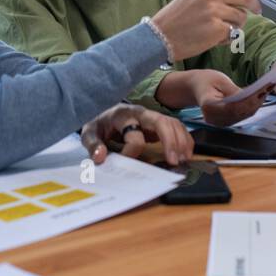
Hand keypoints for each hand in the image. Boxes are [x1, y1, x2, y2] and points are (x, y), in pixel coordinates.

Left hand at [80, 103, 194, 166]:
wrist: (104, 113)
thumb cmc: (99, 124)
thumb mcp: (89, 132)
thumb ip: (92, 145)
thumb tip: (100, 157)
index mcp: (122, 115)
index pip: (133, 134)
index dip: (131, 151)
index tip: (126, 162)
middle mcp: (140, 113)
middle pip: (160, 122)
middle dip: (169, 141)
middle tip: (173, 161)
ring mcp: (151, 116)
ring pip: (172, 123)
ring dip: (180, 141)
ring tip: (182, 160)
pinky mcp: (158, 122)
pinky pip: (176, 127)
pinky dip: (184, 139)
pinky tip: (186, 154)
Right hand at [150, 0, 265, 60]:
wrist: (160, 36)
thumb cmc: (176, 17)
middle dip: (256, 5)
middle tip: (257, 11)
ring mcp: (214, 11)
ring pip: (241, 16)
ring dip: (237, 23)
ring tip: (222, 28)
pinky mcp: (216, 29)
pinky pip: (233, 32)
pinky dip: (228, 37)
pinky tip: (215, 38)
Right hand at [154, 69, 267, 125]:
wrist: (196, 88)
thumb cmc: (206, 81)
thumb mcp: (219, 80)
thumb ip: (234, 90)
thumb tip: (251, 96)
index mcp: (209, 107)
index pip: (233, 107)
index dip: (249, 99)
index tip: (262, 88)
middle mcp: (214, 119)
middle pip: (241, 112)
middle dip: (257, 99)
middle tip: (270, 85)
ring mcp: (221, 123)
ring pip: (245, 114)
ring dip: (258, 102)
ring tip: (268, 87)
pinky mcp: (227, 122)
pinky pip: (243, 114)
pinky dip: (253, 104)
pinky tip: (260, 94)